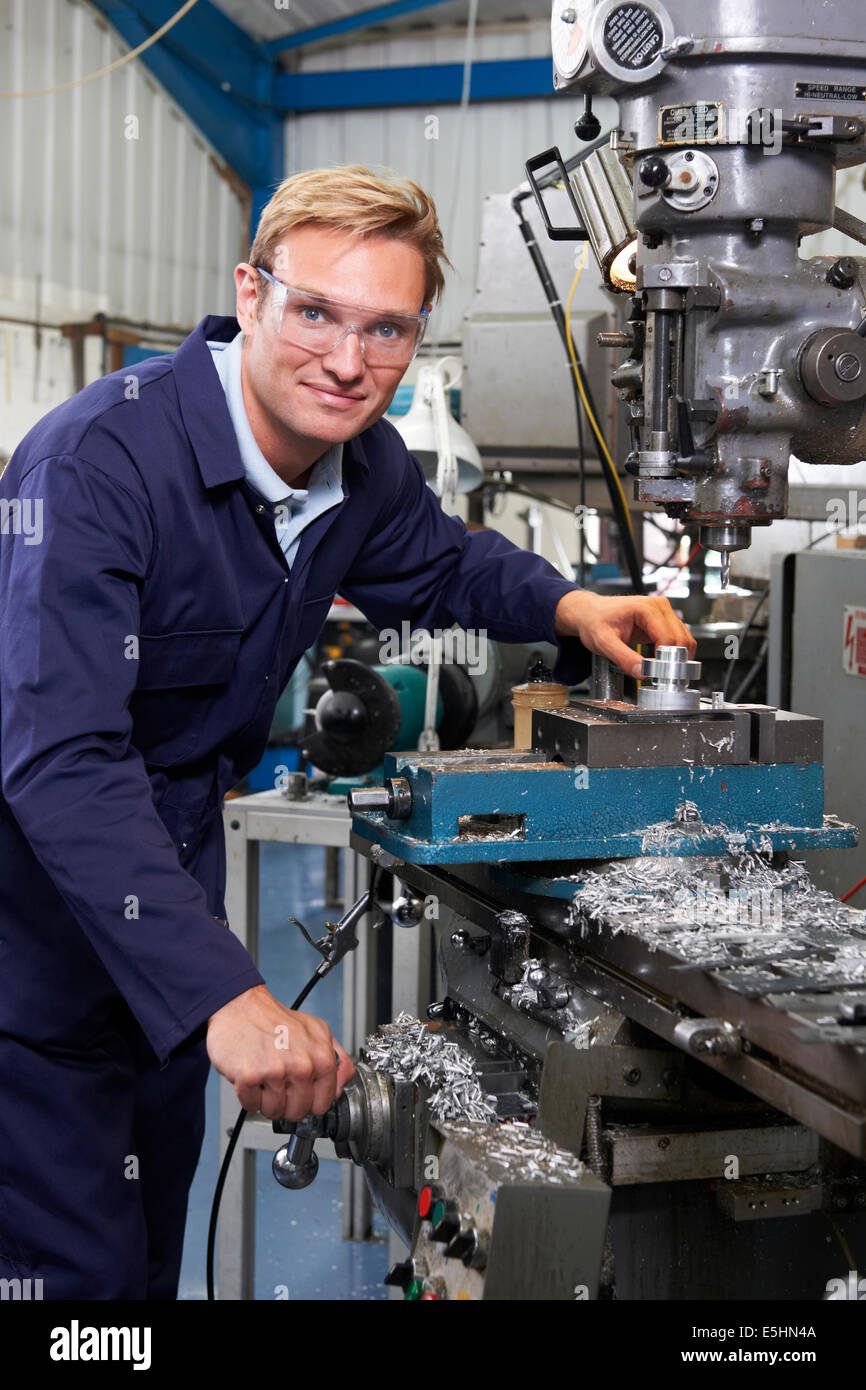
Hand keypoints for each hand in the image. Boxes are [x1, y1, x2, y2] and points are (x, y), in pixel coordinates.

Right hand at [206, 984, 354, 1121]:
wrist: (239, 1007)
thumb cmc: (275, 1020)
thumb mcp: (316, 1030)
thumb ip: (336, 1056)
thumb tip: (342, 1081)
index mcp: (321, 1056)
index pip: (323, 1103)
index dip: (310, 1102)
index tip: (302, 1094)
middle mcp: (301, 1065)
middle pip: (298, 1111)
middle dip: (287, 1103)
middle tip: (279, 1084)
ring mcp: (276, 1071)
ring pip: (274, 1111)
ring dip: (266, 1100)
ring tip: (264, 1077)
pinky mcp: (249, 1076)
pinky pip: (251, 1105)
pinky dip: (248, 1096)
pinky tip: (250, 1076)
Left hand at [554, 590, 695, 677]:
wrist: (590, 613)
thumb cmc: (595, 621)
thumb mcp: (604, 643)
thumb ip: (624, 658)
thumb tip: (642, 672)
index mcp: (646, 608)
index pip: (668, 638)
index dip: (666, 660)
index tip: (656, 674)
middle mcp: (660, 607)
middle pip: (681, 639)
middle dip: (675, 660)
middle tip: (662, 677)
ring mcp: (664, 613)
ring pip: (684, 639)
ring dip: (678, 658)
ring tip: (662, 671)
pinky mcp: (663, 621)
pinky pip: (678, 639)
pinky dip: (675, 653)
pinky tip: (663, 664)